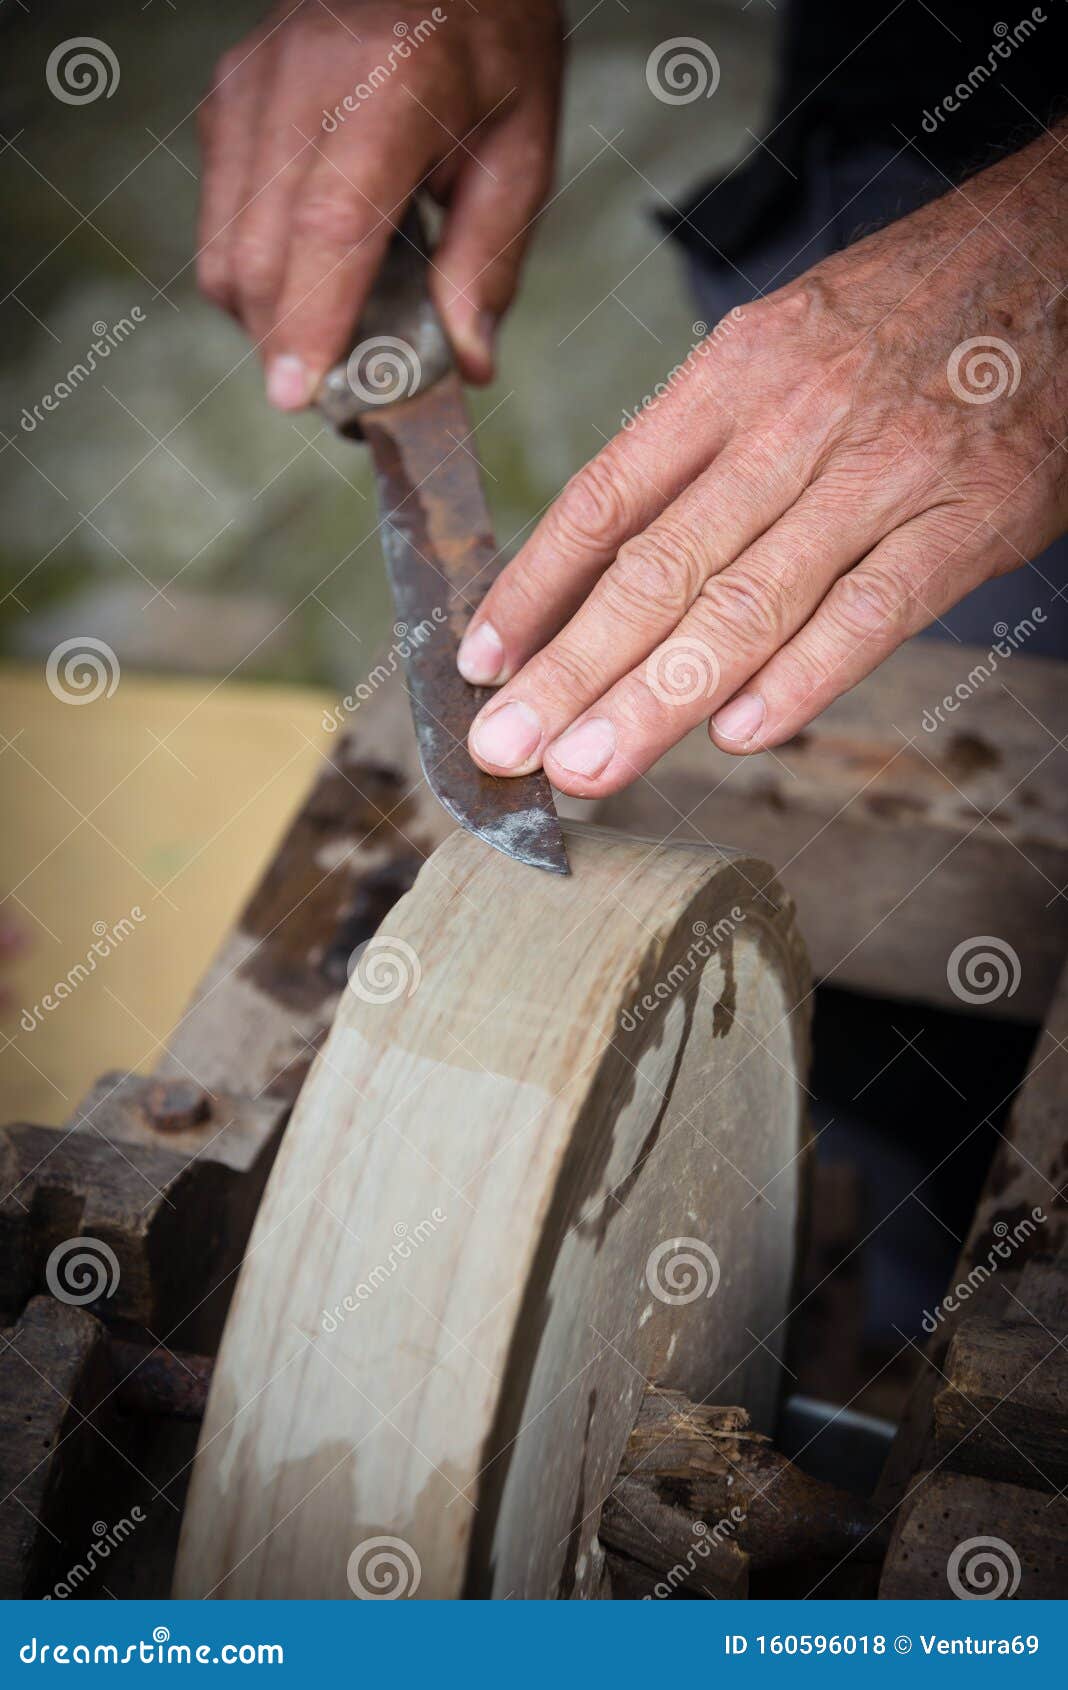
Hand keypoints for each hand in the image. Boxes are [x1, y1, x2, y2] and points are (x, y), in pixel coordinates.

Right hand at [197, 0, 562, 405]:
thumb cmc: (491, 48)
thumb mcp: (522, 148)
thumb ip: (489, 260)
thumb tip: (466, 361)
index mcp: (395, 84)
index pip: (332, 225)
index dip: (310, 319)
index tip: (297, 393)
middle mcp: (305, 75)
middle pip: (263, 250)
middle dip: (285, 341)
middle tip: (330, 394)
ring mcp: (252, 81)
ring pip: (226, 244)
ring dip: (266, 314)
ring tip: (326, 333)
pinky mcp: (226, 93)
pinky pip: (222, 216)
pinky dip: (256, 268)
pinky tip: (309, 270)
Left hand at [460, 126, 1067, 795]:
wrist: (1062, 250)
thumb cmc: (908, 313)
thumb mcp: (784, 344)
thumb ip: (703, 453)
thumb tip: (607, 570)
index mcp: (734, 373)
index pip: (606, 496)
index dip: (534, 587)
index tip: (481, 660)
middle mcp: (795, 419)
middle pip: (660, 563)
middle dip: (573, 667)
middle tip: (508, 745)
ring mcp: (885, 470)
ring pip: (750, 600)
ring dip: (658, 696)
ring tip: (588, 764)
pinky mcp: (971, 515)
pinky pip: (873, 612)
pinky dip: (803, 678)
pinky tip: (737, 735)